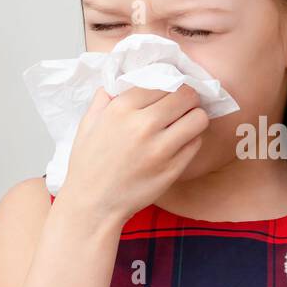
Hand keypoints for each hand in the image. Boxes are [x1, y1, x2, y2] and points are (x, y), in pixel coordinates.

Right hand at [57, 85, 208, 223]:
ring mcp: (160, 148)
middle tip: (183, 106)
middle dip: (188, 99)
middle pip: (186, 96)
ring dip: (195, 118)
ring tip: (186, 123)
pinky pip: (196, 143)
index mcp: (121, 109)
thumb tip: (119, 81)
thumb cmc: (88, 165)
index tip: (170, 92)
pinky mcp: (173, 169)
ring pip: (198, 118)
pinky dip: (192, 140)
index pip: (163, 81)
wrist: (93, 205)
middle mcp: (143, 125)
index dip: (170, 84)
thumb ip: (104, 100)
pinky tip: (180, 143)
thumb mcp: (87, 125)